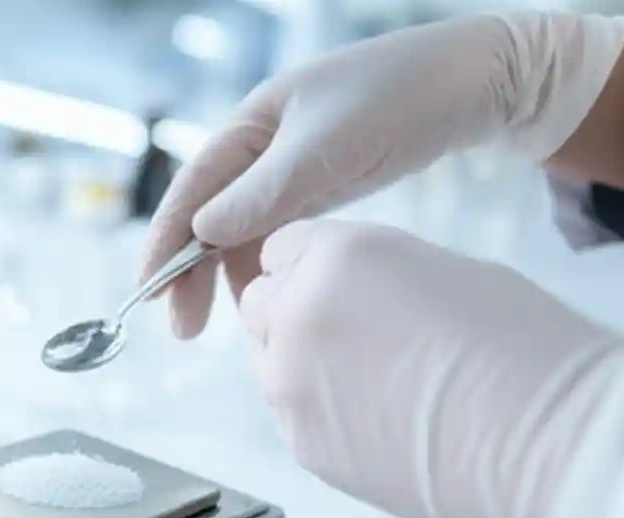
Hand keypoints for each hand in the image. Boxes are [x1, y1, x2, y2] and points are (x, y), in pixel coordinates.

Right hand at [143, 12, 623, 338]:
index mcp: (249, 124)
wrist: (474, 82)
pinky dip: (269, 266)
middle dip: (191, 272)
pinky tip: (273, 297)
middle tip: (184, 329)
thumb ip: (264, 193)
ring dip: (230, 275)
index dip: (164, 243)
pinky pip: (277, 233)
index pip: (192, 190)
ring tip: (237, 324)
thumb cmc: (398, 98)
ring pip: (242, 231)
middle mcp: (260, 148)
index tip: (149, 292)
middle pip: (209, 217)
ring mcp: (290, 169)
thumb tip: (200, 235)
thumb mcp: (326, 148)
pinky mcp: (321, 188)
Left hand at [241, 219, 623, 517]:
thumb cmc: (524, 350)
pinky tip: (379, 424)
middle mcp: (297, 314)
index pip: (280, 249)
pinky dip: (319, 415)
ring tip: (375, 385)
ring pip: (267, 362)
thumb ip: (372, 274)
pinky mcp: (301, 444)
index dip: (309, 266)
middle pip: (261, 304)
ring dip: (301, 364)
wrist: (551, 445)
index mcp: (337, 256)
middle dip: (294, 312)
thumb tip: (350, 293)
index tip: (337, 286)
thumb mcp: (443, 270)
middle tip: (355, 336)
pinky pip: (290, 416)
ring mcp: (290, 384)